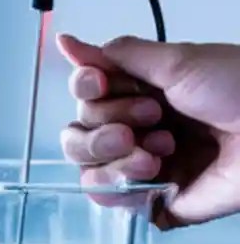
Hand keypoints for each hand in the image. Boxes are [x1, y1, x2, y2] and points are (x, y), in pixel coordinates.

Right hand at [58, 33, 239, 227]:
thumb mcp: (177, 60)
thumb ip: (118, 55)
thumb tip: (66, 43)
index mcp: (142, 94)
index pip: (86, 94)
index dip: (85, 89)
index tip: (100, 83)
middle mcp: (137, 130)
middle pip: (77, 133)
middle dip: (104, 125)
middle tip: (152, 118)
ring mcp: (142, 167)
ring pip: (87, 167)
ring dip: (112, 154)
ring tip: (157, 150)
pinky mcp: (153, 200)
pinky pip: (108, 198)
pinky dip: (119, 183)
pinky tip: (152, 170)